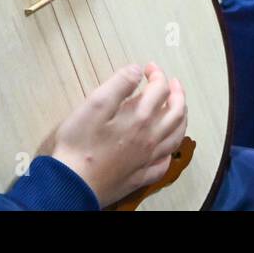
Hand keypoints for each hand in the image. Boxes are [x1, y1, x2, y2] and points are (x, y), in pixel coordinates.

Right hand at [39, 63, 187, 206]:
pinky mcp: (139, 177)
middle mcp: (150, 138)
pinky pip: (163, 165)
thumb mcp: (94, 105)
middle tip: (173, 83)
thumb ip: (118, 84)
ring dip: (181, 119)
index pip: (159, 90)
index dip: (157, 74)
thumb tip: (136, 70)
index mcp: (140, 118)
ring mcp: (147, 160)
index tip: (149, 68)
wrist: (72, 184)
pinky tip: (166, 150)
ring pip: (176, 137)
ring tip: (179, 109)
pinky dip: (169, 153)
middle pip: (176, 113)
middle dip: (177, 94)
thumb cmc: (79, 145)